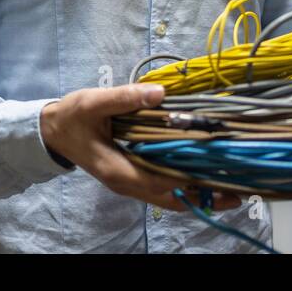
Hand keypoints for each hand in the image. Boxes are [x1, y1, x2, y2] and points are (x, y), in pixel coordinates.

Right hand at [40, 83, 241, 212]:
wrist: (53, 130)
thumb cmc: (72, 116)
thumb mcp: (94, 102)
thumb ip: (126, 97)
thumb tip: (160, 92)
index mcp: (117, 170)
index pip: (161, 182)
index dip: (191, 182)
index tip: (219, 180)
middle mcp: (126, 183)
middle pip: (171, 197)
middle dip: (203, 196)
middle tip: (238, 192)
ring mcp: (129, 182)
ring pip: (169, 196)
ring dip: (197, 194)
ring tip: (229, 188)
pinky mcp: (132, 176)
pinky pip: (163, 187)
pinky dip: (184, 185)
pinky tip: (203, 177)